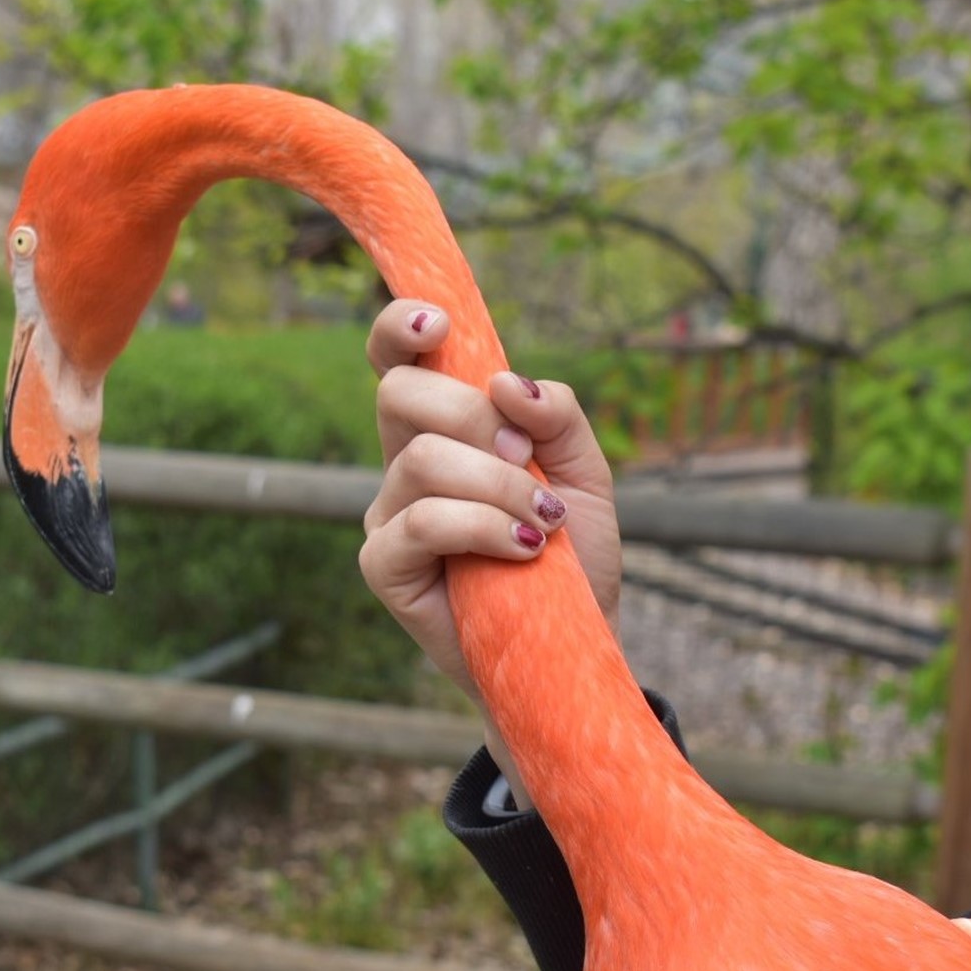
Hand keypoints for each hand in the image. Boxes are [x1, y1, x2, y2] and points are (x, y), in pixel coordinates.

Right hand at [360, 298, 623, 800]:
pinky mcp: (384, 566)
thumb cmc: (572, 560)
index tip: (438, 324)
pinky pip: (423, 521)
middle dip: (476, 417)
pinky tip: (523, 552)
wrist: (573, 646)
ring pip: (422, 458)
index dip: (400, 327)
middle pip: (401, 394)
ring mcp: (388, 515)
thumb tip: (507, 383)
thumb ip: (557, 417)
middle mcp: (404, 463)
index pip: (397, 359)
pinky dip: (483, 528)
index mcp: (445, 429)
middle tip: (526, 460)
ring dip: (499, 486)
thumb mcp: (586, 475)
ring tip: (543, 527)